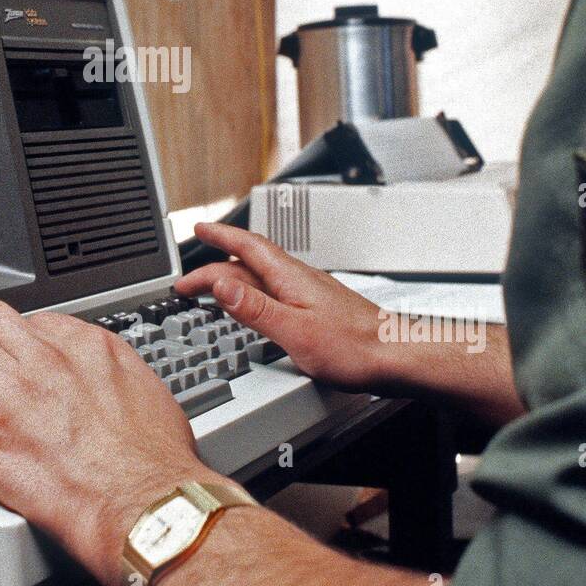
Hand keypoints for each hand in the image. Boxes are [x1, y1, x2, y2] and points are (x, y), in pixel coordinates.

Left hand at [0, 301, 219, 585]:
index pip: (37, 321)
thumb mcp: (149, 394)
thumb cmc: (157, 464)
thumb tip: (110, 386)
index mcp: (89, 347)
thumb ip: (116, 378)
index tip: (16, 356)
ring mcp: (13, 392)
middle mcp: (47, 360)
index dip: (21, 341)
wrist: (145, 505)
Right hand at [176, 222, 385, 392]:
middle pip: (250, 262)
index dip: (221, 236)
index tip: (199, 228)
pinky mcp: (318, 307)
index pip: (248, 247)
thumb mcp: (295, 331)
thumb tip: (221, 285)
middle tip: (189, 280)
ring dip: (234, 278)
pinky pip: (276, 290)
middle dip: (216, 265)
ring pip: (263, 276)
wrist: (396, 356)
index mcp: (291, 278)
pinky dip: (254, 292)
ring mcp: (310, 292)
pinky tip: (257, 305)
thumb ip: (255, 308)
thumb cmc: (355, 348)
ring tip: (214, 287)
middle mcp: (300, 279)